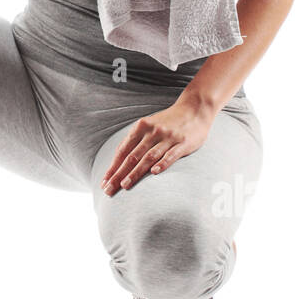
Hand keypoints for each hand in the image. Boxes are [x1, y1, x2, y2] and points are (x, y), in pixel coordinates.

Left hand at [100, 96, 214, 194]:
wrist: (195, 108)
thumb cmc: (169, 121)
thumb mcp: (149, 125)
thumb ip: (135, 140)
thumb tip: (118, 159)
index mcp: (141, 127)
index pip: (122, 151)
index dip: (112, 167)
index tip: (104, 182)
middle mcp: (152, 132)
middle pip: (132, 156)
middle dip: (119, 174)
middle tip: (109, 189)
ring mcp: (168, 137)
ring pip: (148, 157)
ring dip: (136, 172)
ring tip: (125, 185)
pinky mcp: (183, 143)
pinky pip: (171, 155)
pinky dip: (162, 164)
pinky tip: (154, 173)